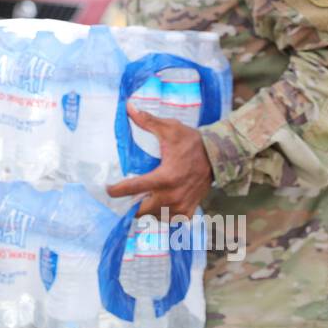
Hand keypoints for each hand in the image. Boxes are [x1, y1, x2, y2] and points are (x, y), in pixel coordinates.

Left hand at [105, 103, 213, 217]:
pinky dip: (161, 214)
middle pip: (141, 210)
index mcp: (165, 178)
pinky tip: (158, 203)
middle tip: (124, 196)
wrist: (219, 156)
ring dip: (146, 209)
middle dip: (130, 205)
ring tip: (141, 198)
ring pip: (154, 216)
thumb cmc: (192, 142)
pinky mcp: (188, 211)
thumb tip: (128, 107)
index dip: (117, 191)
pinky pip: (169, 219)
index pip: (133, 189)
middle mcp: (172, 196)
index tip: (108, 189)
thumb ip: (148, 121)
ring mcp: (181, 206)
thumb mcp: (170, 129)